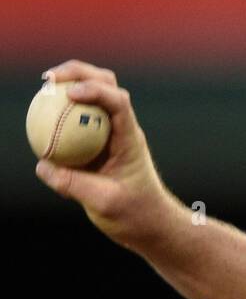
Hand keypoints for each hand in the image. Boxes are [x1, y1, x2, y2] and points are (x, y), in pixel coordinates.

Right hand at [33, 59, 174, 253]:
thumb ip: (73, 185)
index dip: (95, 90)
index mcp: (130, 139)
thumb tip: (42, 165)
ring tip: (44, 87)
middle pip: (106, 84)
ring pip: (94, 96)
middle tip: (49, 78)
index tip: (70, 94)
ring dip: (71, 84)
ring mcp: (112, 135)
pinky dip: (63, 111)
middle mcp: (122, 130)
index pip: (118, 102)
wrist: (151, 226)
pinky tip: (41, 115)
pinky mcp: (99, 145)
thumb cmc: (136, 216)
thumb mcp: (104, 204)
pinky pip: (79, 120)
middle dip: (78, 73)